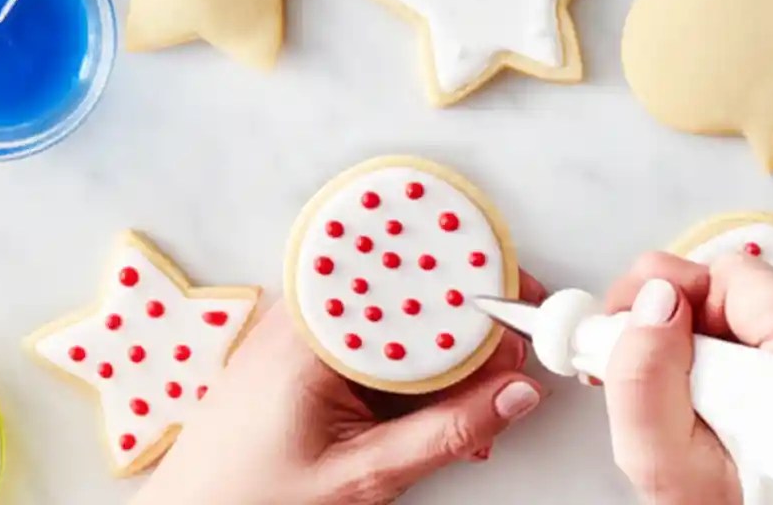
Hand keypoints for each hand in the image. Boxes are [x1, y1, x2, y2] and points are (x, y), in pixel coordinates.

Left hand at [133, 274, 548, 504]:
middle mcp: (304, 317)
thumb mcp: (361, 476)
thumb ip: (445, 434)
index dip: (477, 297)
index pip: (415, 289)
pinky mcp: (306, 351)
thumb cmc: (248, 497)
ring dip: (445, 359)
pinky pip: (376, 343)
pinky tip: (435, 409)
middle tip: (511, 371)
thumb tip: (513, 395)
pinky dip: (414, 372)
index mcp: (311, 334)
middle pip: (413, 297)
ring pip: (399, 322)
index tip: (524, 311)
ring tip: (476, 405)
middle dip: (471, 333)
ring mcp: (303, 331)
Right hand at [601, 252, 772, 504]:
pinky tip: (732, 415)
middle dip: (687, 326)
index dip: (667, 300)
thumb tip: (650, 300)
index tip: (630, 326)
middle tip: (647, 367)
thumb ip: (646, 378)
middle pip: (747, 297)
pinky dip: (757, 377)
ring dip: (720, 354)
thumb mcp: (675, 471)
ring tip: (691, 405)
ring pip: (769, 327)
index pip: (727, 275)